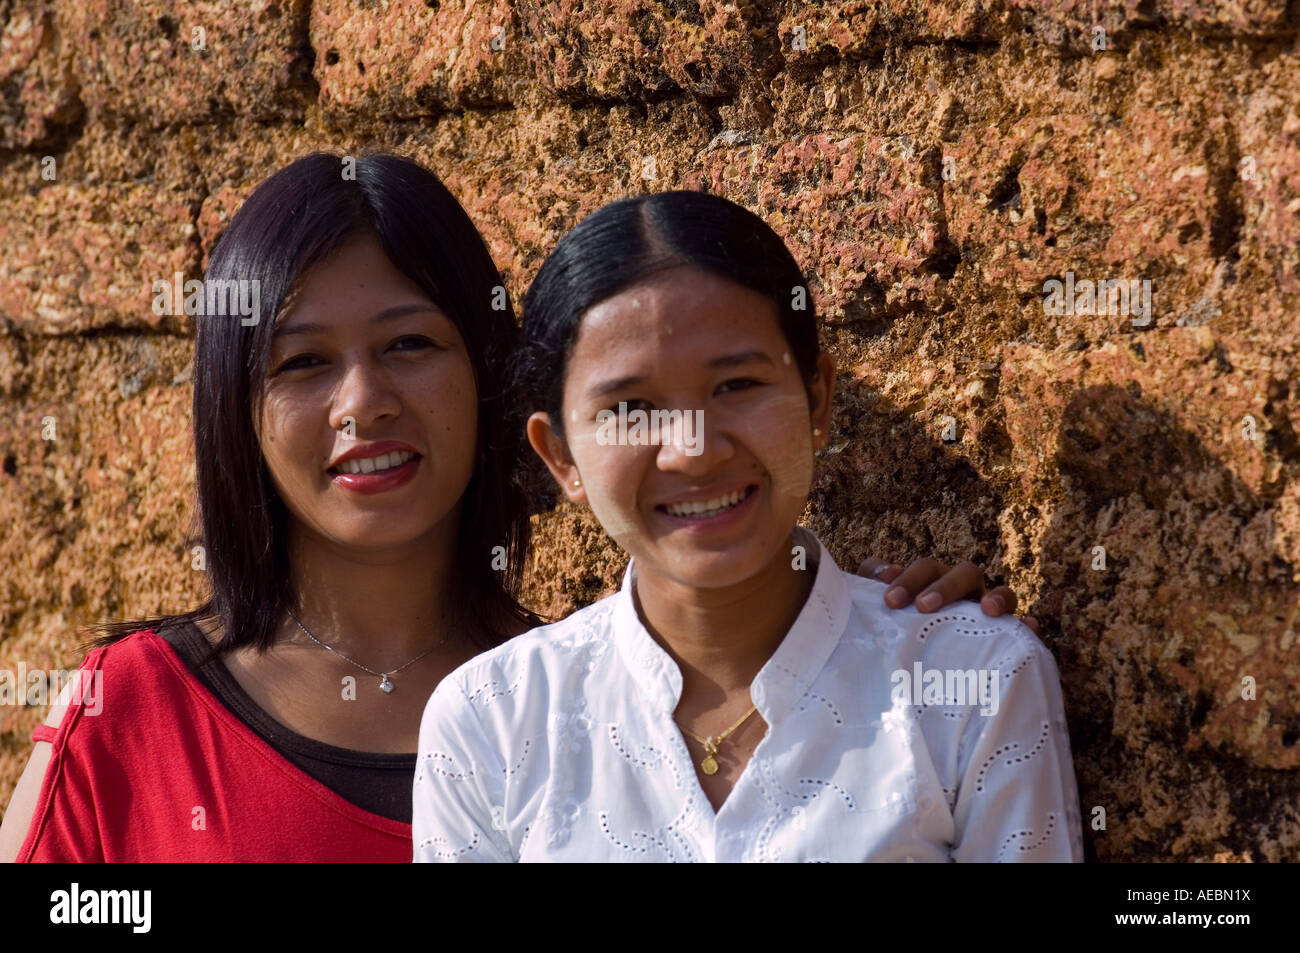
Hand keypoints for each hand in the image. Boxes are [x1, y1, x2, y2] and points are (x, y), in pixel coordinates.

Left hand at [856, 556, 1039, 635]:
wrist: (906, 669)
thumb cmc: (896, 632)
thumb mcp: (877, 608)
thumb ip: (871, 581)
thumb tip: (884, 573)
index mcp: (934, 581)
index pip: (927, 568)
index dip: (910, 578)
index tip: (890, 600)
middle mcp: (964, 593)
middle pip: (966, 573)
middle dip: (946, 586)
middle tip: (924, 606)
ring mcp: (986, 612)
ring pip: (1002, 594)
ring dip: (996, 598)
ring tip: (987, 610)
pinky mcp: (1004, 637)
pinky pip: (1021, 628)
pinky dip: (1027, 624)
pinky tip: (1029, 628)